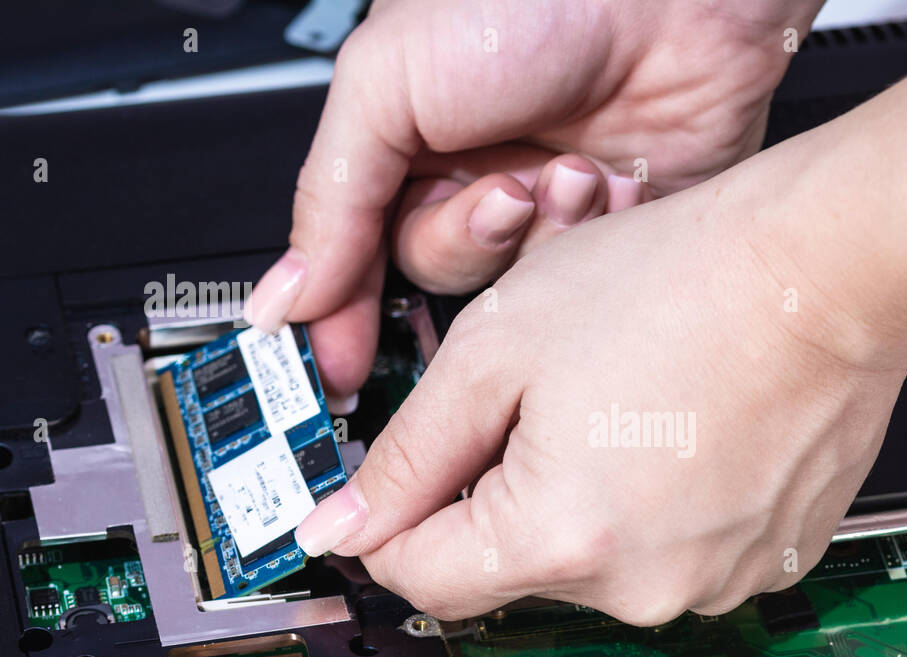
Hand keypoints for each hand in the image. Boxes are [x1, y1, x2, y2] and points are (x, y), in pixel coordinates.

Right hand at [244, 0, 823, 404]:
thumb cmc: (534, 2)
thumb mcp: (388, 83)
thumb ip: (331, 198)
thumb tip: (291, 296)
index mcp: (411, 147)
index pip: (361, 260)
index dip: (347, 317)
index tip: (340, 370)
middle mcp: (478, 183)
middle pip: (441, 279)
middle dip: (471, 242)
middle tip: (500, 198)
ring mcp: (549, 212)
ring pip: (514, 292)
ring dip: (540, 232)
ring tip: (569, 169)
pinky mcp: (616, 235)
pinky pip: (587, 287)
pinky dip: (597, 232)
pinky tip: (615, 179)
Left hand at [293, 146, 906, 623]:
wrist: (829, 272)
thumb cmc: (685, 284)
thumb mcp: (497, 347)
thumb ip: (406, 453)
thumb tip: (345, 526)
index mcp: (560, 537)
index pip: (423, 577)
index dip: (393, 523)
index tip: (398, 485)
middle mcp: (641, 587)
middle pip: (513, 567)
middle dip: (501, 493)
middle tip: (542, 400)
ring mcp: (713, 583)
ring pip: (595, 558)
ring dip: (584, 496)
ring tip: (624, 405)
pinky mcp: (762, 564)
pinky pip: (671, 551)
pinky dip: (655, 504)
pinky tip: (678, 432)